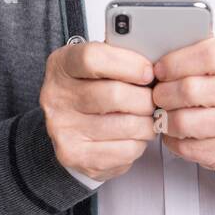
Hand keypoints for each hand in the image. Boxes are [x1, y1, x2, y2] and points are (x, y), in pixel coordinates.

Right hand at [40, 40, 157, 181]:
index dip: (129, 65)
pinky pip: (126, 150)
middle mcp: (56, 97)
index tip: (148, 72)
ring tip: (147, 118)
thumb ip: (122, 59)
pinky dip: (139, 143)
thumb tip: (158, 67)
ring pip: (126, 125)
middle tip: (154, 100)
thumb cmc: (91, 89)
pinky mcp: (77, 156)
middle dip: (145, 99)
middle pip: (114, 94)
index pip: (93, 58)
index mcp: (61, 65)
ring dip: (147, 123)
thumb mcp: (98, 64)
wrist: (67, 127)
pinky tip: (134, 136)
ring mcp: (64, 129)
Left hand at [151, 37, 214, 177]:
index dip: (175, 63)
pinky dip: (173, 140)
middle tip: (158, 94)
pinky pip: (189, 147)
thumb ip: (196, 53)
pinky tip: (175, 132)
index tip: (160, 69)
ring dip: (165, 119)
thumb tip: (158, 54)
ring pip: (185, 122)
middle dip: (163, 93)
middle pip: (190, 90)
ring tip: (164, 113)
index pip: (207, 55)